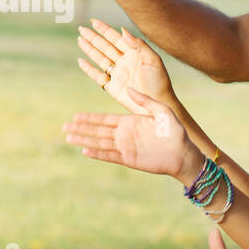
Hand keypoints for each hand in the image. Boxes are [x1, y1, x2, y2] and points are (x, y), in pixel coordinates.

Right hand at [62, 89, 191, 177]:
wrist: (183, 153)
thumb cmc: (175, 131)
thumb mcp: (162, 111)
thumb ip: (145, 101)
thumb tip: (129, 88)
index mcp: (130, 122)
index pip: (104, 119)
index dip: (90, 118)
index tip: (75, 115)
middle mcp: (124, 135)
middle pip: (98, 131)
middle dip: (81, 129)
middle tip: (64, 127)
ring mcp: (126, 147)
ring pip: (100, 143)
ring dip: (84, 141)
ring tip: (69, 138)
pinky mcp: (129, 159)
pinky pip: (110, 155)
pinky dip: (98, 154)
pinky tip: (85, 151)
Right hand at [76, 18, 175, 113]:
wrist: (158, 104)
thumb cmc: (160, 82)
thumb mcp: (153, 60)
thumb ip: (139, 45)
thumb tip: (123, 30)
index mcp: (134, 54)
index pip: (116, 38)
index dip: (105, 30)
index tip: (94, 21)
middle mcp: (124, 62)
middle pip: (105, 47)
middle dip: (93, 38)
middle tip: (81, 28)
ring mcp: (118, 74)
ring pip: (99, 59)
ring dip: (89, 49)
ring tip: (80, 39)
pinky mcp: (112, 87)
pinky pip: (97, 76)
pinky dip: (88, 69)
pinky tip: (81, 61)